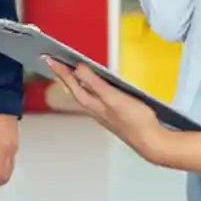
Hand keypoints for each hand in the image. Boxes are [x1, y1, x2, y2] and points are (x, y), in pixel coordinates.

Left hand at [44, 57, 169, 162]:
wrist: (151, 141)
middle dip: (63, 76)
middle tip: (53, 64)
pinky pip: (94, 99)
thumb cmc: (134, 121)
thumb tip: (78, 69)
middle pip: (74, 90)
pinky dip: (89, 90)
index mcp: (92, 103)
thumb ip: (94, 83)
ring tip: (68, 74)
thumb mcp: (112, 97)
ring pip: (83, 95)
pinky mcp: (113, 115)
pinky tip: (94, 89)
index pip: (71, 83)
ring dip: (75, 83)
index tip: (49, 59)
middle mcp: (94, 109)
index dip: (60, 70)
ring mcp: (103, 112)